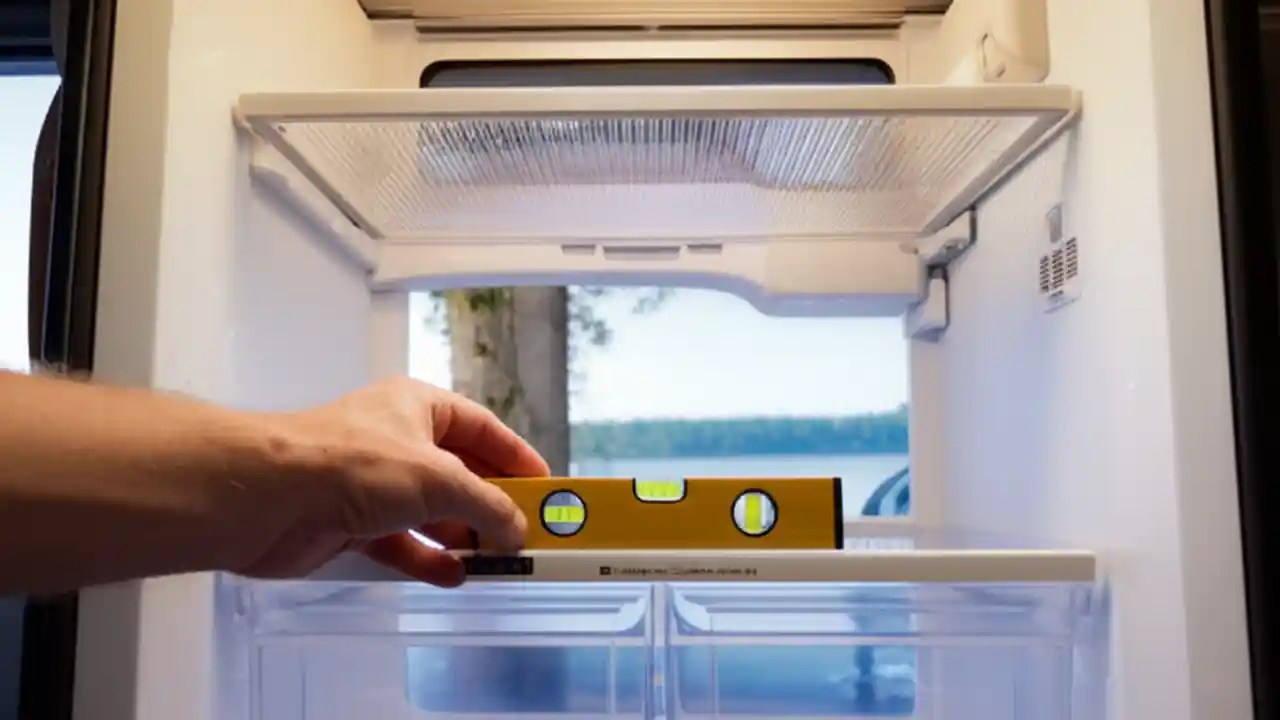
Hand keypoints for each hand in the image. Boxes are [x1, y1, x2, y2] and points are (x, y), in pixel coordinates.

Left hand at [230, 378, 548, 586]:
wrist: (267, 497)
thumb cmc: (355, 465)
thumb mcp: (439, 480)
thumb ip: (487, 505)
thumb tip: (518, 529)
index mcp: (418, 407)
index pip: (481, 427)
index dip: (515, 456)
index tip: (545, 487)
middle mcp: (397, 440)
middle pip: (458, 473)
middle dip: (489, 505)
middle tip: (524, 533)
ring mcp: (372, 484)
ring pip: (430, 512)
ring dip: (461, 537)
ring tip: (496, 563)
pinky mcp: (350, 524)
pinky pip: (400, 542)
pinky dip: (426, 559)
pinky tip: (453, 576)